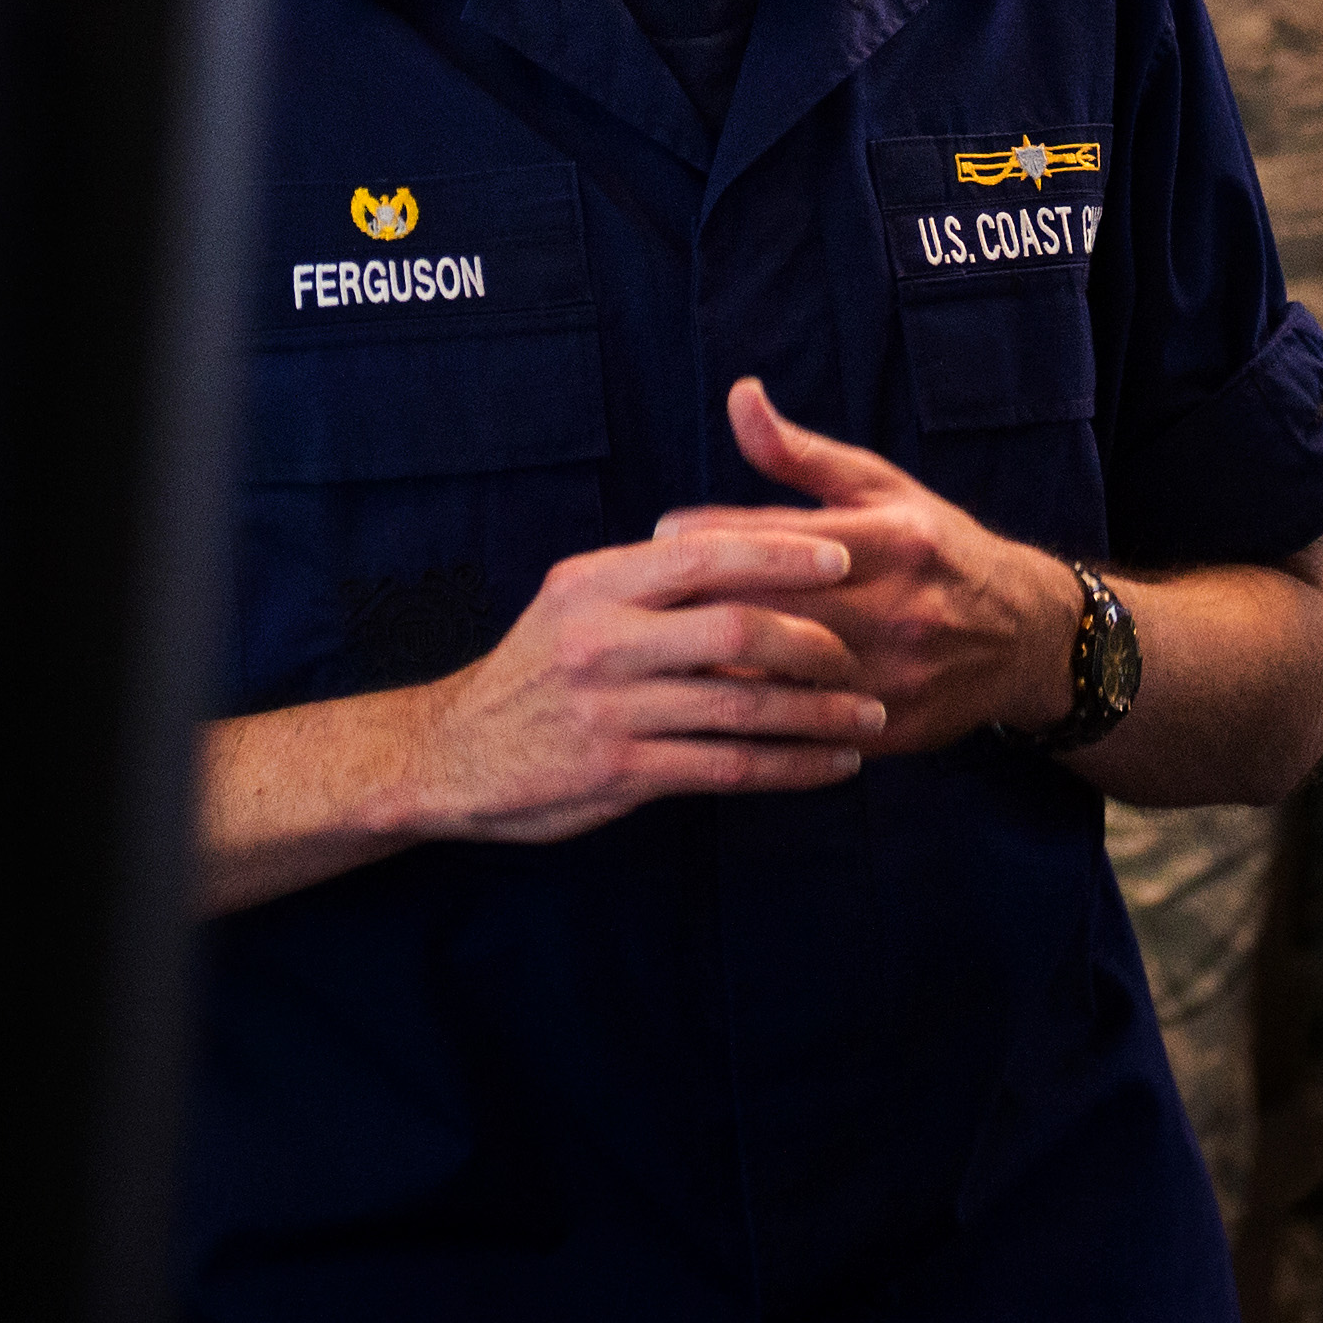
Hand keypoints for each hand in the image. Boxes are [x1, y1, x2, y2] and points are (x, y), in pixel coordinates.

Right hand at [395, 528, 884, 845]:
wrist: (452, 753)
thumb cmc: (536, 668)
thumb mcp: (573, 601)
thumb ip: (649, 579)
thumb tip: (746, 549)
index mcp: (594, 583)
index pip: (701, 552)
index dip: (779, 551)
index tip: (841, 555)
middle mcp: (600, 641)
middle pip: (733, 627)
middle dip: (812, 639)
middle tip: (862, 651)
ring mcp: (610, 710)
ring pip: (741, 705)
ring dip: (818, 712)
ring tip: (870, 713)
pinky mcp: (620, 773)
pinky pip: (727, 767)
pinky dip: (791, 766)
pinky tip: (832, 764)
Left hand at [657, 377, 1084, 748]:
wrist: (1025, 636)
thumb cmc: (936, 548)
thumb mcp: (881, 488)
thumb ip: (801, 453)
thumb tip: (740, 397)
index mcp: (893, 541)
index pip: (785, 538)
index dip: (715, 536)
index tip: (661, 532)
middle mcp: (898, 608)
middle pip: (777, 610)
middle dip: (705, 604)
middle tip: (644, 598)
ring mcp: (898, 675)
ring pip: (787, 677)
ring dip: (722, 666)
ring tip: (665, 651)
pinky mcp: (896, 729)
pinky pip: (809, 727)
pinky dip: (760, 716)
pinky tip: (714, 700)